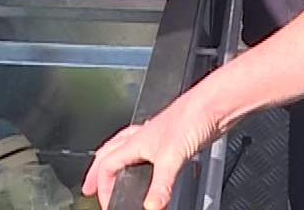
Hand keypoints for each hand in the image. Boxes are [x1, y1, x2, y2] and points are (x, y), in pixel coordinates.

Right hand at [81, 94, 222, 209]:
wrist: (212, 104)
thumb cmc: (190, 118)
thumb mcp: (172, 157)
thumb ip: (161, 185)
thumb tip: (151, 206)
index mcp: (135, 141)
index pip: (107, 164)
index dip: (101, 184)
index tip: (104, 201)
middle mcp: (142, 137)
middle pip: (108, 152)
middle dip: (97, 171)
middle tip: (90, 186)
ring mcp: (156, 136)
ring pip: (125, 147)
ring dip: (114, 160)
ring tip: (111, 172)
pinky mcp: (171, 137)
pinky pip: (145, 149)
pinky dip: (139, 158)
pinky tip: (150, 163)